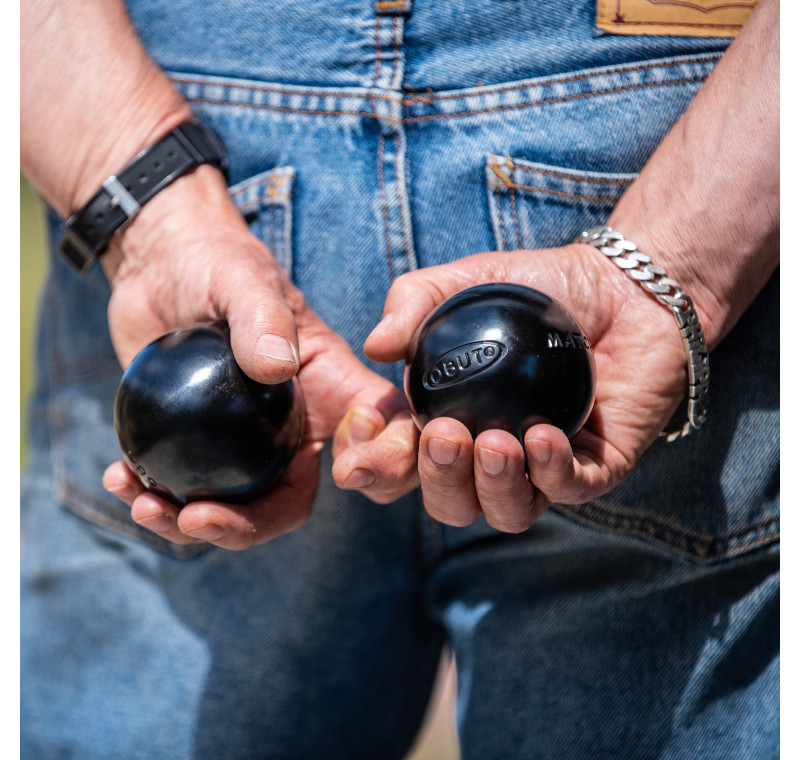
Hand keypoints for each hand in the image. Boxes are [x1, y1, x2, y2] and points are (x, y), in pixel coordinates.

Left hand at [102, 167, 409, 549]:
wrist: (160, 264)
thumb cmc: (218, 261)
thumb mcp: (244, 280)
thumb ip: (264, 317)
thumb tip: (275, 367)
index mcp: (332, 392)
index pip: (381, 437)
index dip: (382, 466)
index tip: (347, 469)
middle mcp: (293, 431)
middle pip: (293, 500)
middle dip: (253, 525)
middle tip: (200, 517)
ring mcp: (245, 447)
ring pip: (236, 510)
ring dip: (194, 525)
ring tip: (145, 505)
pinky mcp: (197, 450)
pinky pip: (185, 493)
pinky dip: (155, 501)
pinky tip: (121, 479)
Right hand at [332, 243, 696, 531]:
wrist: (621, 283)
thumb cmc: (537, 286)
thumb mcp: (463, 281)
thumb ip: (413, 303)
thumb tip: (375, 346)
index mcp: (448, 421)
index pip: (398, 464)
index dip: (373, 469)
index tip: (359, 456)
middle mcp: (489, 454)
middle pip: (449, 503)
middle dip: (438, 481)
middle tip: (443, 436)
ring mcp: (542, 465)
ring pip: (506, 512)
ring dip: (492, 487)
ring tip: (491, 442)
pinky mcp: (597, 466)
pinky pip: (569, 491)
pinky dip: (550, 473)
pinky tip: (540, 438)